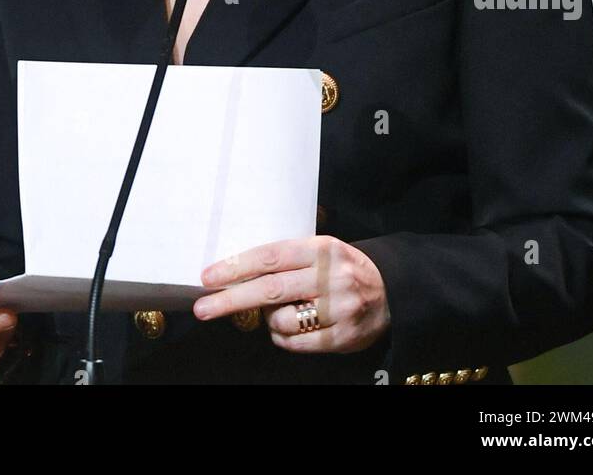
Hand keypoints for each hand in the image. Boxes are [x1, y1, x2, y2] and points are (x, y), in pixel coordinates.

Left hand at [193, 236, 390, 352]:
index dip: (237, 266)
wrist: (390, 291)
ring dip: (267, 319)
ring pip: (281, 320)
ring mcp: (338, 308)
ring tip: (278, 312)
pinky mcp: (342, 337)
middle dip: (231, 299)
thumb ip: (286, 257)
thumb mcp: (320, 249)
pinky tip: (288, 327)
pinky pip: (296, 343)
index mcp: (321, 248)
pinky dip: (282, 337)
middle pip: (270, 290)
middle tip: (202, 308)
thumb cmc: (341, 267)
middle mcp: (329, 277)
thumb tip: (235, 270)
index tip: (208, 277)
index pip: (271, 256)